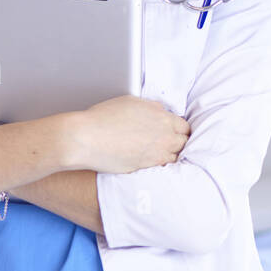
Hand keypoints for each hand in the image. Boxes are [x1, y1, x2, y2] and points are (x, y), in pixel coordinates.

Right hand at [70, 95, 190, 173]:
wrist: (86, 138)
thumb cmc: (103, 117)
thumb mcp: (131, 102)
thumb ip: (151, 107)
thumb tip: (160, 111)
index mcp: (162, 116)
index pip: (184, 126)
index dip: (179, 129)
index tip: (174, 132)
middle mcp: (164, 135)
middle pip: (183, 141)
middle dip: (178, 141)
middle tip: (168, 143)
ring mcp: (157, 153)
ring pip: (175, 156)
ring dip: (170, 154)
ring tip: (160, 153)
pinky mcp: (146, 167)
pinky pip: (163, 168)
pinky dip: (160, 165)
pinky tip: (152, 161)